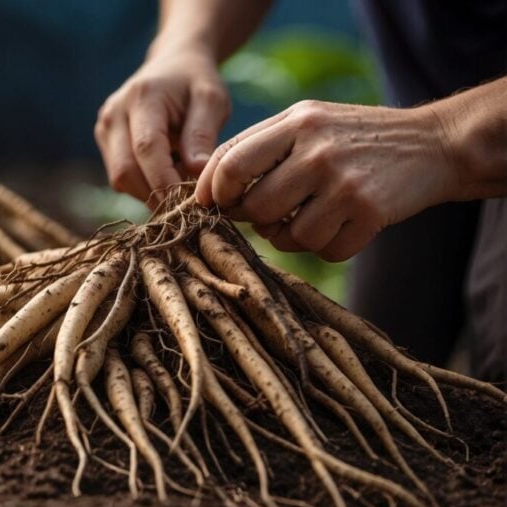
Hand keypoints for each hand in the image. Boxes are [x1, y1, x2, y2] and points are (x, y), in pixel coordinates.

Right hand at [95, 47, 229, 205]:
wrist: (173, 64)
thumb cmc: (196, 82)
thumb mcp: (211, 100)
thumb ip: (202, 133)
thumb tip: (196, 172)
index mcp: (142, 98)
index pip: (146, 149)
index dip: (164, 181)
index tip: (189, 203)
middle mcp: (114, 114)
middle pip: (125, 171)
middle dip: (155, 194)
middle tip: (187, 203)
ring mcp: (104, 129)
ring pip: (119, 179)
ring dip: (149, 192)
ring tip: (179, 185)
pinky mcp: (104, 142)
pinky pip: (120, 177)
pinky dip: (143, 186)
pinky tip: (165, 176)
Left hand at [195, 100, 460, 260]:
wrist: (432, 144)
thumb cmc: (351, 136)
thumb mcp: (306, 120)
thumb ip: (258, 145)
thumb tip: (208, 190)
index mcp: (297, 122)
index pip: (231, 164)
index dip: (212, 192)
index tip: (211, 205)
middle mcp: (318, 151)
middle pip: (255, 208)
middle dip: (253, 219)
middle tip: (267, 214)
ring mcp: (345, 184)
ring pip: (288, 237)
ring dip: (290, 236)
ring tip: (307, 217)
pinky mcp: (370, 214)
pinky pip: (325, 251)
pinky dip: (327, 246)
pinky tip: (339, 225)